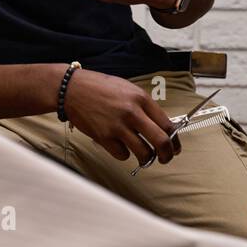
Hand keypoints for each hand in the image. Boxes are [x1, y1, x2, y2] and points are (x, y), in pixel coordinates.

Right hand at [62, 69, 181, 163]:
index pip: (167, 124)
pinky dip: (123, 154)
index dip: (174, 140)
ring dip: (145, 158)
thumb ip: (144, 106)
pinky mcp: (104, 137)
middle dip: (167, 155)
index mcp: (141, 98)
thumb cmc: (99, 87)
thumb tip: (159, 127)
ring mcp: (118, 126)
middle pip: (161, 141)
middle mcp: (132, 112)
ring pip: (143, 153)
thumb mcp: (128, 89)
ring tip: (143, 156)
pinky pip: (122, 155)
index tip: (174, 147)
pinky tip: (119, 146)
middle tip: (165, 158)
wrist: (72, 89)